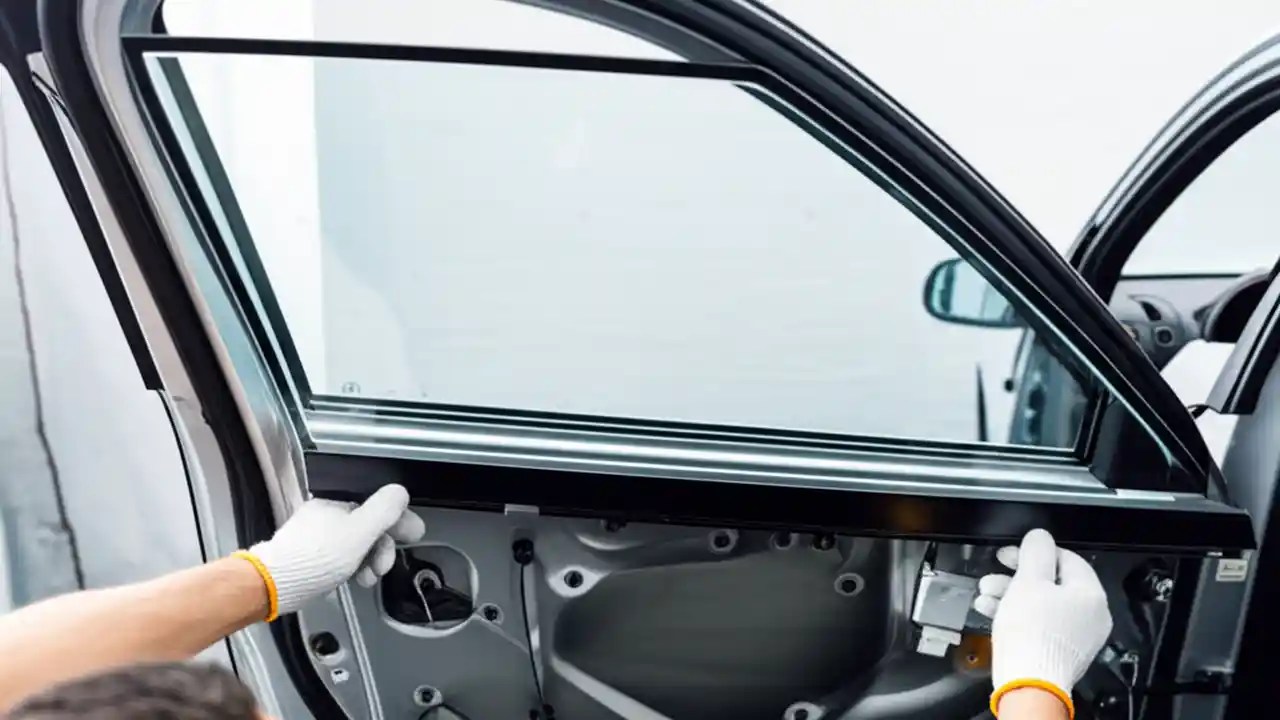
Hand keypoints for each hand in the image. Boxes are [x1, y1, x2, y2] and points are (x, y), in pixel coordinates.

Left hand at [242, 484, 425, 619]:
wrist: (274, 584)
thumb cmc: (316, 558)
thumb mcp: (359, 532)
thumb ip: (383, 511)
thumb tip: (401, 491)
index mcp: (337, 503)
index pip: (377, 505)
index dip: (398, 520)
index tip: (413, 535)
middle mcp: (326, 515)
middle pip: (368, 526)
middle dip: (382, 548)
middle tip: (384, 566)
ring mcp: (316, 536)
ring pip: (355, 544)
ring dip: (369, 561)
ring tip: (367, 578)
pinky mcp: (310, 556)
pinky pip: (341, 557)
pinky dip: (352, 568)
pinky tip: (352, 579)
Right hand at [973, 529, 1111, 717]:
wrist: (1028, 680)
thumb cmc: (1032, 633)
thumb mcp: (1029, 580)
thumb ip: (1035, 552)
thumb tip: (1040, 536)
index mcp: (1090, 594)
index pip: (1065, 559)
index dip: (1034, 552)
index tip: (1011, 553)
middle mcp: (1090, 616)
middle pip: (1051, 583)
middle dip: (1016, 576)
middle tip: (995, 574)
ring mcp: (1076, 636)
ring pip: (1042, 604)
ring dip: (1011, 595)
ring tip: (987, 594)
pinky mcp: (1059, 651)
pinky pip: (1039, 624)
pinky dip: (1017, 615)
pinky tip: (993, 612)